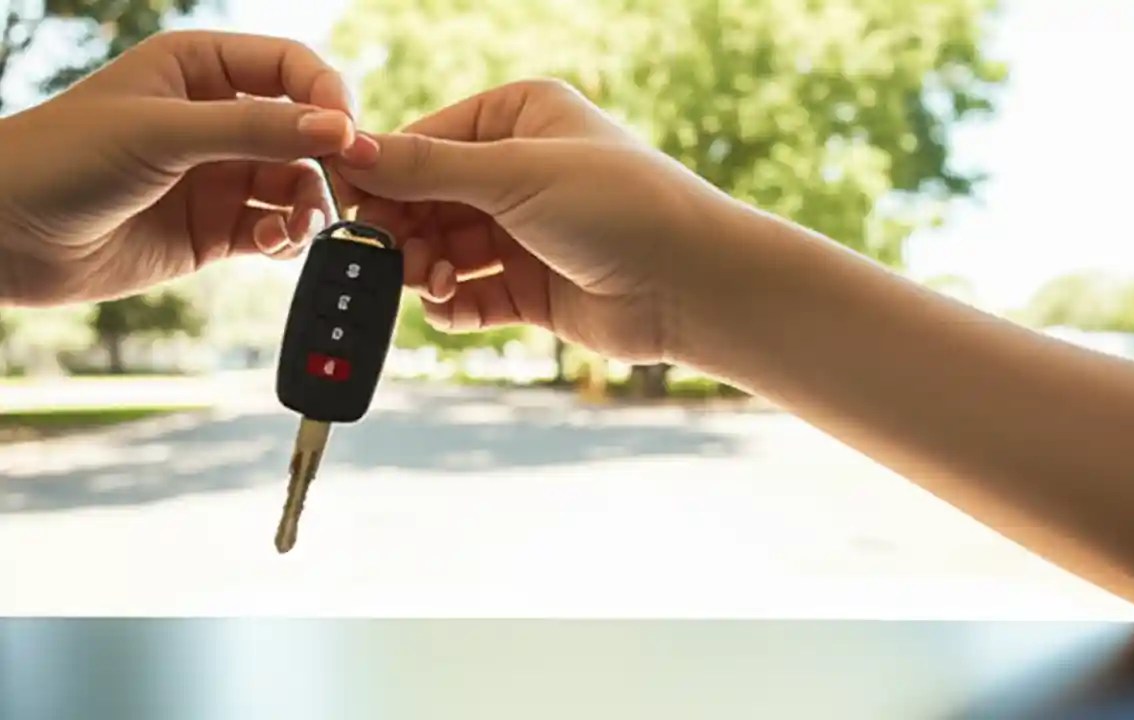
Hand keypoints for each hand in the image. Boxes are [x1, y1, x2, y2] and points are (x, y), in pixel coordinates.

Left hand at [0, 30, 378, 305]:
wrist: (2, 237)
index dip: (326, 95)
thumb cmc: (60, 159)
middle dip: (326, 160)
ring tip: (297, 227)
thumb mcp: (163, 132)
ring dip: (309, 206)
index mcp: (199, 69)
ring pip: (295, 186)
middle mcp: (214, 120)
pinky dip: (285, 239)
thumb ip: (255, 130)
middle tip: (343, 189)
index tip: (346, 132)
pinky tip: (270, 245)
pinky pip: (272, 230)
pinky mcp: (212, 231)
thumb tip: (339, 129)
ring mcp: (215, 177)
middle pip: (303, 132)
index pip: (290, 67)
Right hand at [336, 79, 735, 363]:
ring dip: (425, 269)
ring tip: (434, 282)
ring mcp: (525, 232)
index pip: (425, 141)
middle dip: (403, 230)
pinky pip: (471, 296)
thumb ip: (428, 167)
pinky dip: (453, 304)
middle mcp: (520, 171)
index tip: (347, 207)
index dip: (382, 175)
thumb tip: (351, 150)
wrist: (692, 286)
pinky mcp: (532, 289)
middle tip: (386, 257)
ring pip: (444, 249)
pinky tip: (453, 306)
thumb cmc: (621, 206)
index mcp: (521, 117)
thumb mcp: (516, 173)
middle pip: (427, 201)